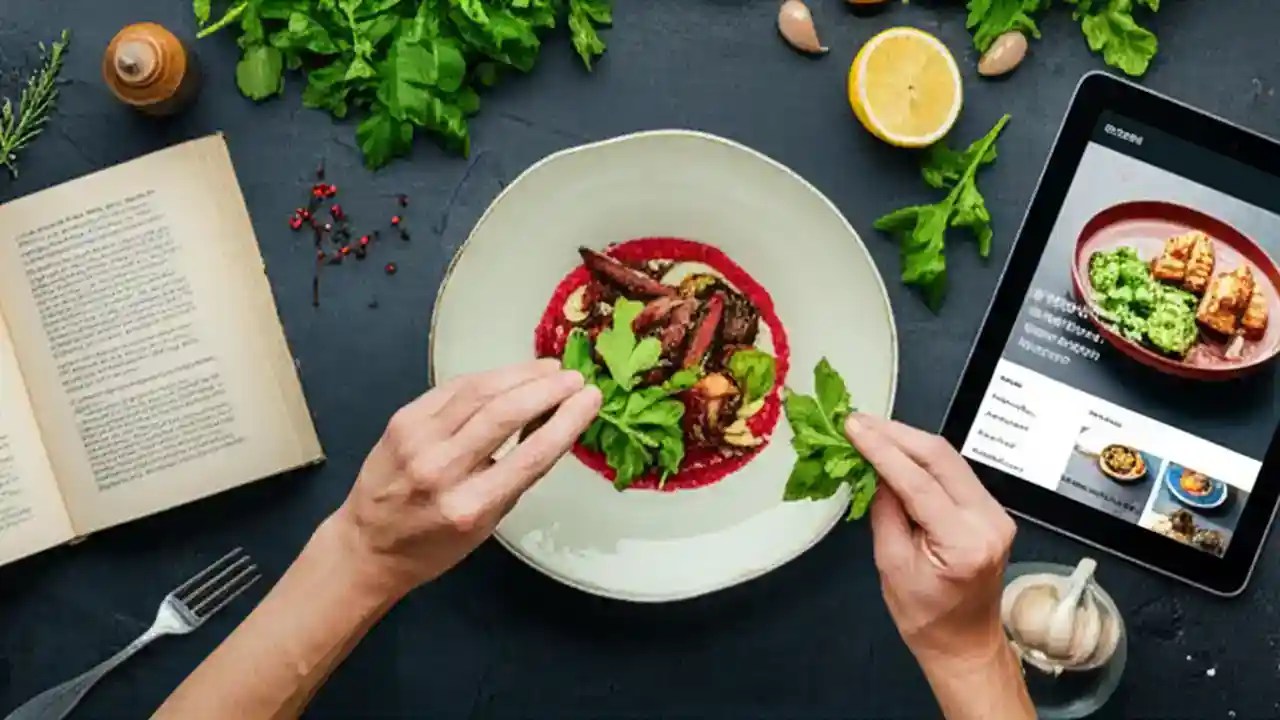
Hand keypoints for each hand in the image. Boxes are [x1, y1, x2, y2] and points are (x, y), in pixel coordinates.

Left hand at [331, 359, 600, 596]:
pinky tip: (510, 375)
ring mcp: (417, 440)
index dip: (566, 421)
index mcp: (470, 506)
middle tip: (575, 378)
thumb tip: (552, 423)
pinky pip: (453, 390)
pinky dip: (487, 379)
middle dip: (546, 389)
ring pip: (478, 392)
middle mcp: (442, 470)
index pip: (531, 455)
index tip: (592, 398)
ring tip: (550, 369)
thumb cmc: (436, 544)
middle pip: (504, 414)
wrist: (368, 544)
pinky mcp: (402, 420)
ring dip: (520, 375)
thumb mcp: (488, 523)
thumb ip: (517, 476)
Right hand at [845, 414, 1016, 669]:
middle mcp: (990, 521)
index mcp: (965, 542)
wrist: (966, 644)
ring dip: (908, 442)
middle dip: (896, 433)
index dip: (883, 449)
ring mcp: (996, 514)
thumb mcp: (892, 566)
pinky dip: (922, 459)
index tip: (854, 427)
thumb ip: (885, 512)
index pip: (919, 481)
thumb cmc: (926, 619)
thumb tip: (874, 468)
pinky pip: (954, 473)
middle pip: (941, 457)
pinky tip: (896, 452)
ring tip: (871, 431)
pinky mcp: (992, 511)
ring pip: (949, 460)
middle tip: (858, 421)